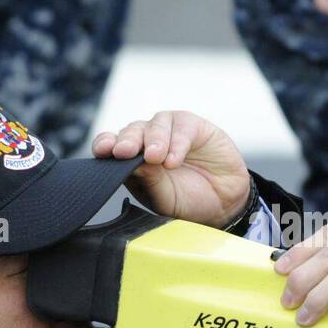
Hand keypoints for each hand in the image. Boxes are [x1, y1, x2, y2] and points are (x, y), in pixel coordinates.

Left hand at [91, 110, 249, 226]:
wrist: (224, 203)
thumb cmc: (189, 201)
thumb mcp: (164, 197)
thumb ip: (148, 179)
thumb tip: (133, 161)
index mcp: (133, 159)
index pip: (112, 144)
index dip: (106, 143)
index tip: (103, 151)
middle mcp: (149, 141)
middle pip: (131, 131)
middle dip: (127, 141)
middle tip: (124, 152)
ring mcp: (170, 131)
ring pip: (154, 124)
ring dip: (153, 140)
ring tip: (155, 159)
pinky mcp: (193, 126)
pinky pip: (181, 127)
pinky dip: (176, 143)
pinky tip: (174, 160)